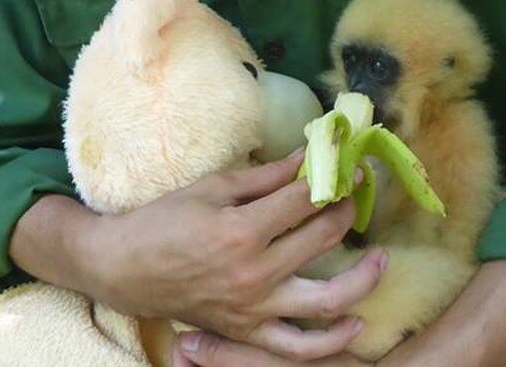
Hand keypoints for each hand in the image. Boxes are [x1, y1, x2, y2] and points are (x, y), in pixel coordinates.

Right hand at [86, 150, 387, 360]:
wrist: (124, 269)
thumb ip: (265, 176)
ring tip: (381, 258)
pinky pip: (298, 347)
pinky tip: (355, 322)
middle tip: (356, 195)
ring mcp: (253, 309)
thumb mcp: (212, 188)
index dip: (333, 179)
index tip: (350, 165)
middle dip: (346, 210)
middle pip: (321, 239)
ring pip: (326, 300)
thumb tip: (309, 157)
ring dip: (362, 279)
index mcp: (241, 231)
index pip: (304, 201)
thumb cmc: (164, 221)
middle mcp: (253, 273)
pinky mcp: (247, 333)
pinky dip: (331, 341)